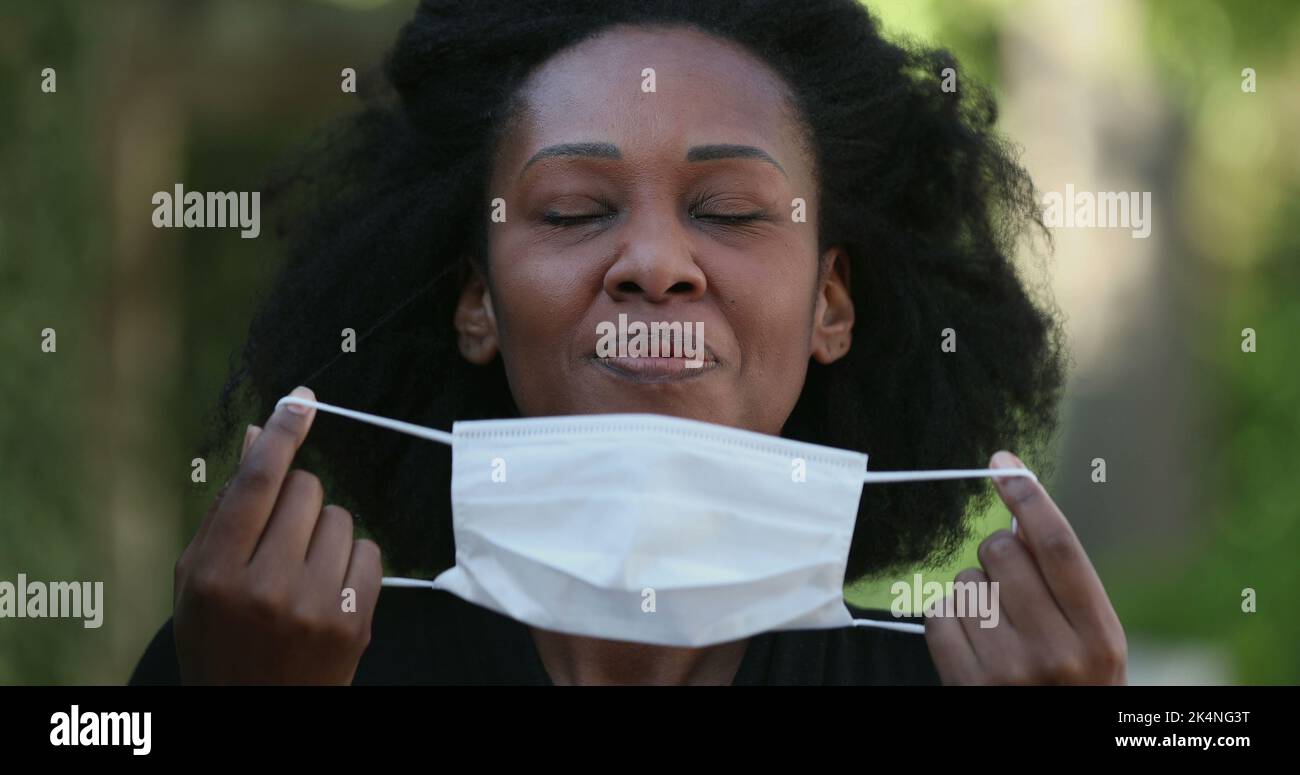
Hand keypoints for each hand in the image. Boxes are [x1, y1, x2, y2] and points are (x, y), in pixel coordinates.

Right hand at [172, 386, 381, 683]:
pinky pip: (369, 551)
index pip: (256, 483)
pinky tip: (328, 589)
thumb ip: (224, 509)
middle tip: (281, 535)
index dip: (282, 434)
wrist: (257, 712)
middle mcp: (265, 588)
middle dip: (297, 500)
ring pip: (341, 517)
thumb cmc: (221, 639)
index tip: (302, 400)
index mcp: (215, 574)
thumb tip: (257, 437)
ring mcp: (315, 606)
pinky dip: (351, 561)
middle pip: (306, 491)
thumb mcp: (197, 580)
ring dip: (324, 532)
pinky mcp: (354, 621)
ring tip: (301, 571)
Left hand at [924, 451, 1126, 684]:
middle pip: (1003, 552)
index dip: (1028, 497)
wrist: (1058, 752)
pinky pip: (938, 615)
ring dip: (972, 592)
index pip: (1059, 546)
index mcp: (1101, 635)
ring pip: (965, 582)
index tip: (1002, 464)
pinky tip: (972, 643)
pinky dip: (947, 618)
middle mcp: (1059, 653)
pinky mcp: (968, 687)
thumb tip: (1022, 506)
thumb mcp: (1093, 640)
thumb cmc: (1073, 685)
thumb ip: (1065, 582)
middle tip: (1008, 583)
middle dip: (996, 552)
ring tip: (996, 627)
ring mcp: (1010, 672)